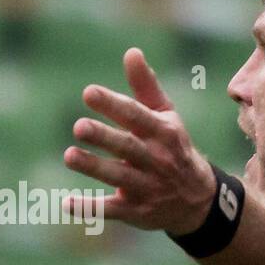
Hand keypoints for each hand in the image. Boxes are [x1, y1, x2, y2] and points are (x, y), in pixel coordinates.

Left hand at [62, 48, 216, 234]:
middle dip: (104, 137)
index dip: (113, 105)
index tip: (89, 93)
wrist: (198, 200)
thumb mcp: (166, 116)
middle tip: (78, 127)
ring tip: (69, 157)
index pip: (136, 116)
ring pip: (118, 177)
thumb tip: (131, 52)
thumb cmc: (173, 148)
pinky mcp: (136, 211)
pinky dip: (90, 208)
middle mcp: (156, 160)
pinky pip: (111, 210)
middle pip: (127, 147)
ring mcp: (146, 188)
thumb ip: (145, 87)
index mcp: (162, 133)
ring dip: (94, 167)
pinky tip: (66, 203)